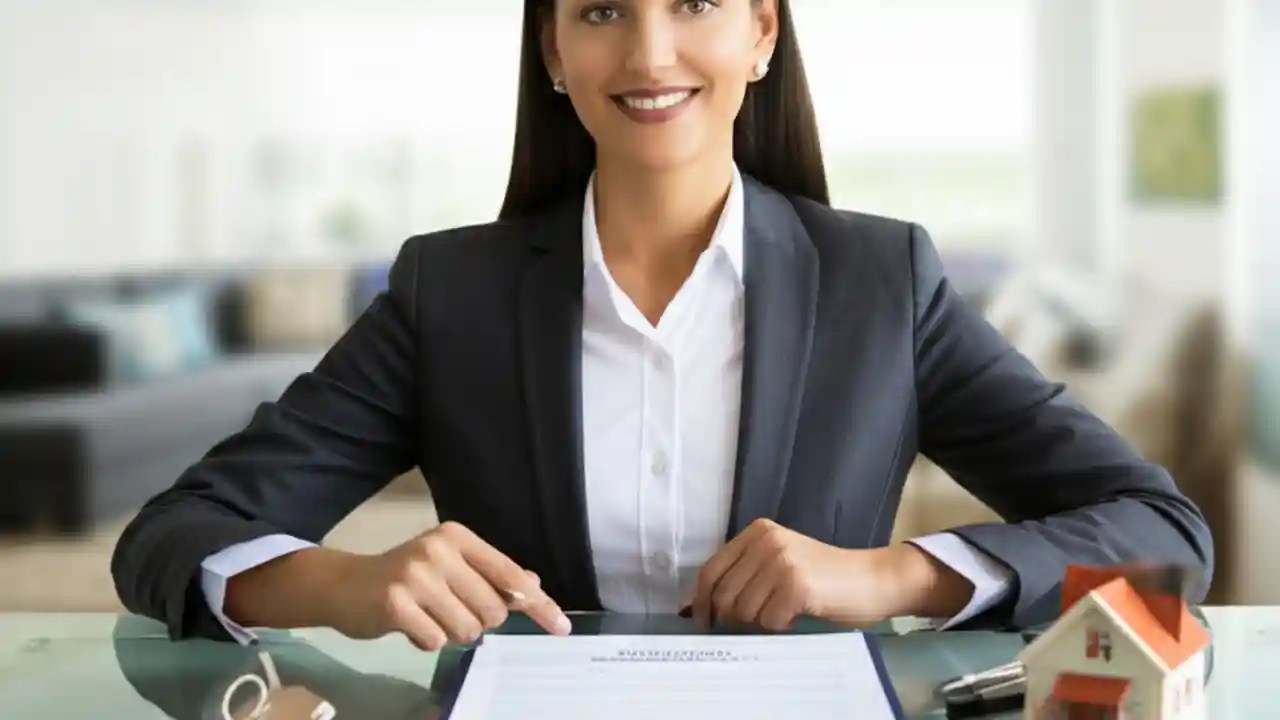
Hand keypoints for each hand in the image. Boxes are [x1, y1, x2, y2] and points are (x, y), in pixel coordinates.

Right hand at [324, 521, 571, 649]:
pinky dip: (427, 641)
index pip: (510, 576)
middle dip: (478, 621)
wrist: (346, 584)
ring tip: (428, 616)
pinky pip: (436, 641)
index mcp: (458, 537)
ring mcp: (416, 576)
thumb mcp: (450, 566)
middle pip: (492, 610)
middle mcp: (439, 550)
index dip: (538, 604)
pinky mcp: (395, 603)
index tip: (561, 627)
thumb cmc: (406, 576)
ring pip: (467, 629)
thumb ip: (491, 575)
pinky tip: (410, 624)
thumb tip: (532, 585)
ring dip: (451, 632)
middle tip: (449, 610)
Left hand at [689, 519, 973, 630]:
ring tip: (785, 613)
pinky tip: (798, 616)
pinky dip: (780, 627)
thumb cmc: (824, 578)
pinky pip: (767, 622)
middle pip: (724, 595)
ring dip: (760, 623)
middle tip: (758, 622)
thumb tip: (701, 607)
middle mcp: (766, 540)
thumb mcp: (778, 563)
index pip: (710, 570)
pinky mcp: (796, 585)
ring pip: (744, 612)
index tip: (704, 621)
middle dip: (734, 619)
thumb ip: (745, 574)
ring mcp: (781, 561)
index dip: (702, 601)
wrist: (872, 580)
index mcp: (757, 531)